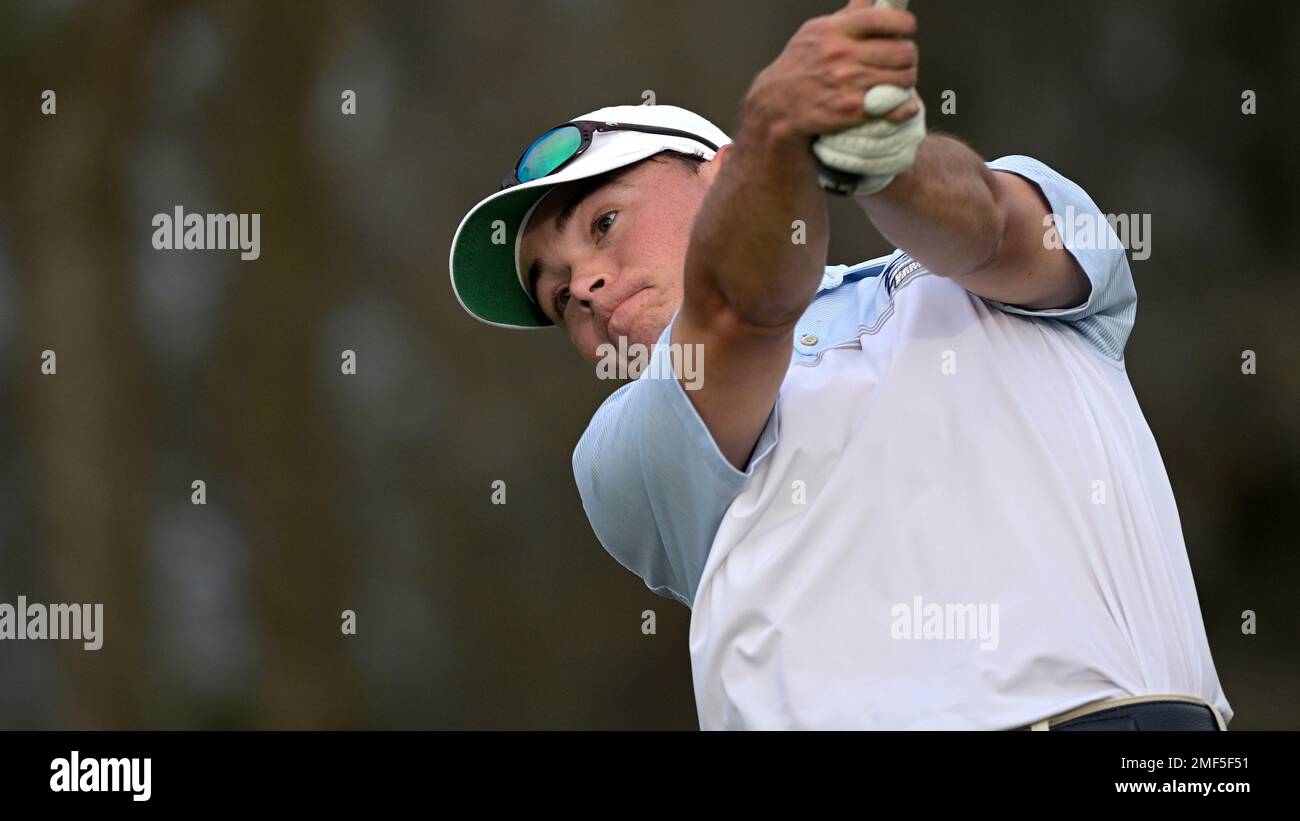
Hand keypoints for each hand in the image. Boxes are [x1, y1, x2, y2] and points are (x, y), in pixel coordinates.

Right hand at [742, 0, 919, 146]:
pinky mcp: (850, 111)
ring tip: (897, 84)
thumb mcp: (815, 33)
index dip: (904, 24)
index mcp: (834, 31)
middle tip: (902, 63)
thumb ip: (847, 16)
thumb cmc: (797, 69)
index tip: (906, 29)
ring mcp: (847, 84)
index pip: (883, 18)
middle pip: (902, 52)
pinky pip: (894, 106)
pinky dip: (903, 107)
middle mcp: (841, 55)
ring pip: (903, 79)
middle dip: (908, 58)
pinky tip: (899, 105)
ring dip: (905, 83)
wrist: (774, 108)